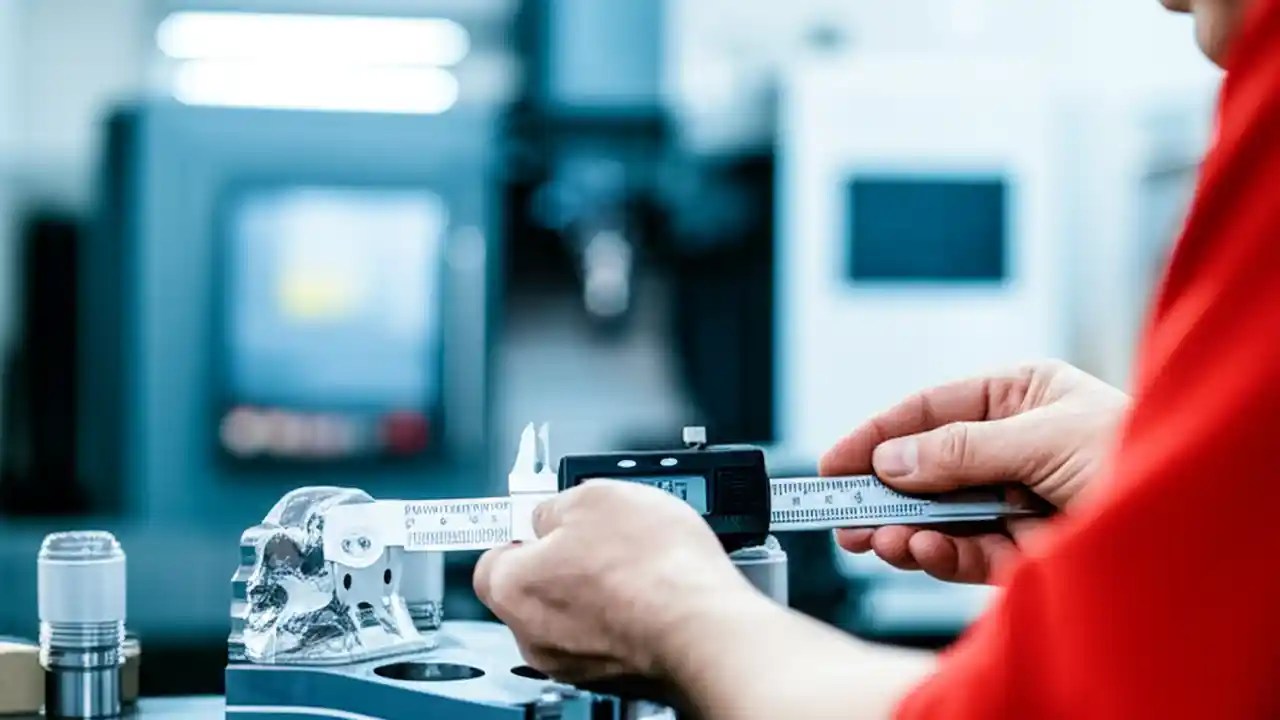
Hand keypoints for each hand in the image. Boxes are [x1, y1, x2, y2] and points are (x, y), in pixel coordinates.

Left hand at [473, 480, 756, 683]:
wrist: (705, 627)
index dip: (523, 535)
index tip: (545, 522)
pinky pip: (609, 636)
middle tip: (598, 537)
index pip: (493, 560)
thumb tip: (552, 516)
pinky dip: (625, 616)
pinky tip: (654, 592)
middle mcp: (534, 636)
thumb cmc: (652, 569)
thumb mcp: (595, 496)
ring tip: (636, 563)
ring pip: (574, 616)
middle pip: (534, 590)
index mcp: (513, 587)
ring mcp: (575, 663)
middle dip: (563, 562)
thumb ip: (556, 507)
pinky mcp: (616, 677)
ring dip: (597, 591)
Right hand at [822, 360, 1128, 583]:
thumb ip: (961, 449)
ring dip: (905, 527)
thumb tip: (891, 459)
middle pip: (928, 467)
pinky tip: (922, 550)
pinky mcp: (1028, 552)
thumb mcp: (1043, 436)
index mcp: (1022, 396)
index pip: (932, 409)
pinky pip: (968, 552)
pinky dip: (939, 554)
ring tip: (880, 539)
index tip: (835, 461)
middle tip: (844, 515)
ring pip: (941, 514)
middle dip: (884, 492)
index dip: (879, 433)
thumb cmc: (1145, 453)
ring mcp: (1020, 500)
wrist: (1199, 523)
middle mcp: (1015, 447)